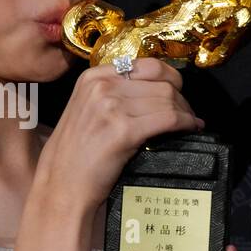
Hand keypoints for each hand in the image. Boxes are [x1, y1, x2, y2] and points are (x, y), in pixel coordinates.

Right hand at [36, 57, 202, 214]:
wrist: (61, 185)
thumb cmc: (74, 154)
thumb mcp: (85, 110)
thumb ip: (113, 94)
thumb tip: (156, 90)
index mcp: (92, 77)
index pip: (147, 64)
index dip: (170, 78)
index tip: (177, 91)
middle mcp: (101, 87)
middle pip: (161, 82)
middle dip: (180, 98)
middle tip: (186, 113)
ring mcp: (112, 108)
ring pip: (167, 99)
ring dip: (185, 112)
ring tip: (189, 123)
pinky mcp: (124, 131)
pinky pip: (168, 119)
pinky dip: (185, 123)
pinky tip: (189, 129)